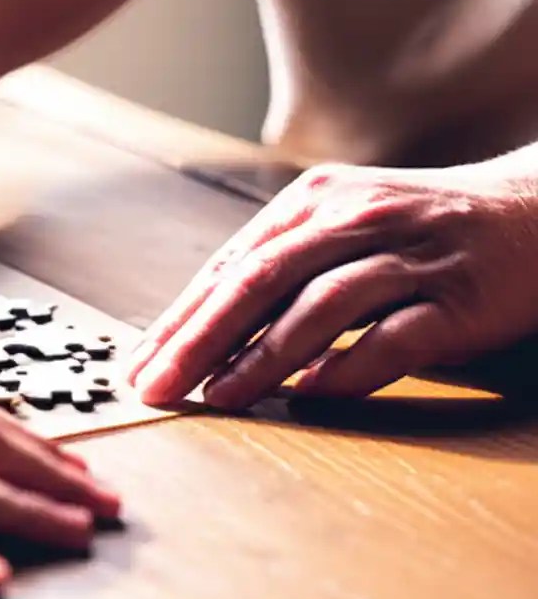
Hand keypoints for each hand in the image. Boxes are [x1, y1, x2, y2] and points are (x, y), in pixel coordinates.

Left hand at [125, 160, 537, 409]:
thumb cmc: (422, 230)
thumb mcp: (342, 227)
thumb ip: (281, 268)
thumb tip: (201, 329)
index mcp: (315, 202)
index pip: (230, 266)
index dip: (179, 318)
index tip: (138, 362)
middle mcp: (356, 219)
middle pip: (260, 281)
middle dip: (198, 338)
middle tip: (156, 385)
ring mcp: (410, 255)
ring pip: (320, 305)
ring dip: (263, 357)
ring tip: (217, 396)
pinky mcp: (461, 296)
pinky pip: (397, 336)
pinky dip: (351, 367)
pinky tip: (311, 396)